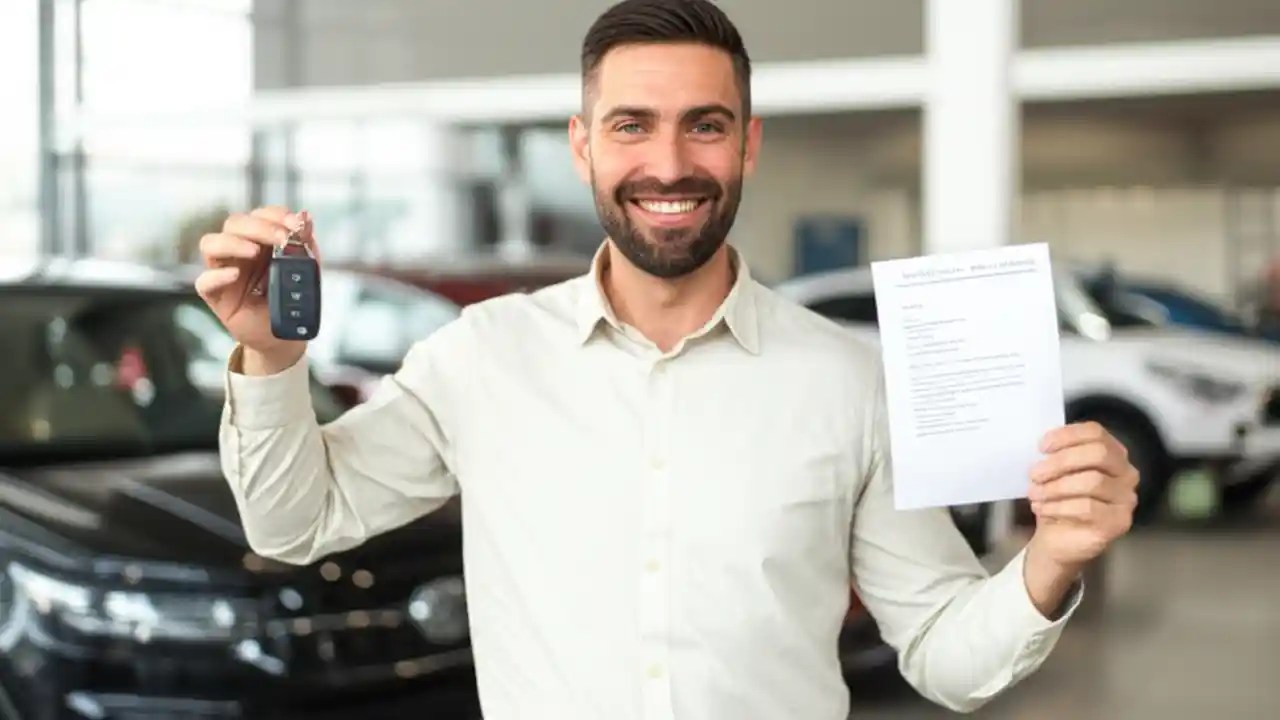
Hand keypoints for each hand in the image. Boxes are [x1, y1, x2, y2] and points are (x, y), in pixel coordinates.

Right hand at [194, 206, 318, 370]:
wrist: (285, 336)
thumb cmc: (291, 299)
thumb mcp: (305, 270)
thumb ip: (304, 244)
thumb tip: (305, 216)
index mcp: (260, 240)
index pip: (259, 215)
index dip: (274, 214)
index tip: (294, 223)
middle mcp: (238, 251)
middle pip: (234, 223)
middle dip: (259, 226)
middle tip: (281, 239)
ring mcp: (224, 271)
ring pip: (210, 243)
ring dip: (233, 242)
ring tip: (253, 252)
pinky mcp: (216, 296)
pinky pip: (204, 281)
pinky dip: (217, 275)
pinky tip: (234, 276)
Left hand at [1027, 421, 1138, 570]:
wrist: (1058, 537)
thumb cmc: (1058, 499)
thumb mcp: (1054, 472)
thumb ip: (1055, 454)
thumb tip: (1043, 446)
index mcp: (1111, 453)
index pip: (1096, 432)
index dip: (1067, 436)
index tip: (1041, 447)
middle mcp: (1126, 473)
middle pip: (1098, 454)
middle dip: (1061, 461)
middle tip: (1034, 473)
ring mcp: (1126, 498)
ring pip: (1092, 482)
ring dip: (1056, 487)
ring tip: (1035, 494)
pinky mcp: (1119, 522)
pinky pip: (1088, 508)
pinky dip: (1059, 507)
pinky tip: (1043, 509)